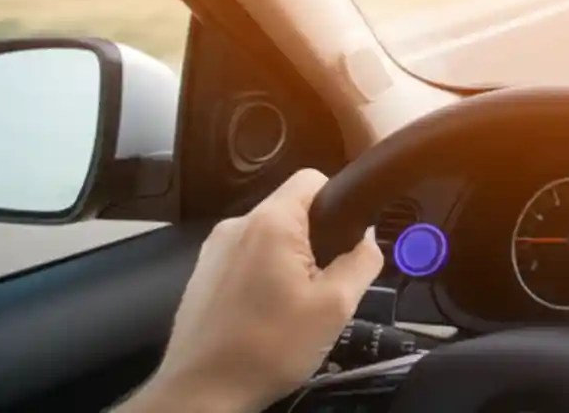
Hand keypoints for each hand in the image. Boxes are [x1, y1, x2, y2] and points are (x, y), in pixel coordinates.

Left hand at [119, 169, 383, 412]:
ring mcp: (213, 250)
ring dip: (289, 261)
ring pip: (269, 237)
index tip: (346, 241)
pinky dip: (262, 277)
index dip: (338, 202)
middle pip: (291, 211)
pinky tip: (266, 316)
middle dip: (316, 240)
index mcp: (270, 222)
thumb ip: (361, 262)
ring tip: (295, 307)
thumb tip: (367, 238)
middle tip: (325, 286)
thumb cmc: (270, 347)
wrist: (201, 393)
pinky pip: (245, 258)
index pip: (312, 178)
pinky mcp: (201, 275)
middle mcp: (236, 225)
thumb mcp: (335, 307)